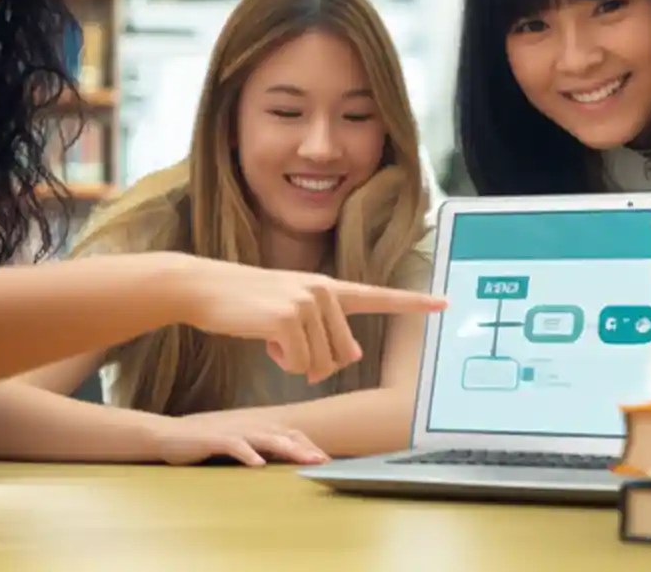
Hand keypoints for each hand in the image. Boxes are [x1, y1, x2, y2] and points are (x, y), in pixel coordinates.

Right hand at [147, 412, 327, 467]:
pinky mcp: (215, 439)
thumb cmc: (205, 441)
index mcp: (257, 427)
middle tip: (325, 462)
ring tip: (306, 461)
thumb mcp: (237, 443)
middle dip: (307, 448)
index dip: (310, 445)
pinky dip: (248, 454)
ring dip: (288, 449)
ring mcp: (234, 431)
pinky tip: (259, 464)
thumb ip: (258, 447)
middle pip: (285, 435)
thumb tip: (279, 460)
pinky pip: (235, 445)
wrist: (168, 434)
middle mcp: (250, 425)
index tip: (327, 460)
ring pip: (267, 438)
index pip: (291, 434)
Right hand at [161, 253, 446, 383]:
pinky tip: (263, 339)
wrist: (205, 287)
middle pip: (342, 355)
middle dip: (316, 363)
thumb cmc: (247, 305)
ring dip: (295, 363)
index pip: (379, 296)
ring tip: (270, 335)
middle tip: (285, 345)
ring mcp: (308, 301)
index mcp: (329, 288)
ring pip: (321, 363)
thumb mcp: (290, 315)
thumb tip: (350, 359)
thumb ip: (325, 333)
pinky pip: (299, 364)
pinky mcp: (288, 317)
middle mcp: (324, 290)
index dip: (414, 303)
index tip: (446, 303)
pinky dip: (281, 362)